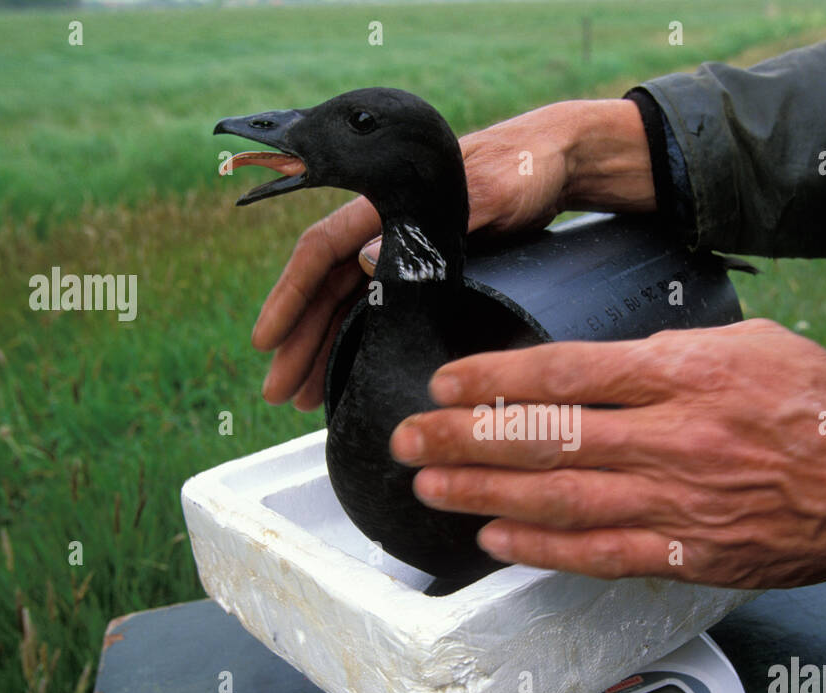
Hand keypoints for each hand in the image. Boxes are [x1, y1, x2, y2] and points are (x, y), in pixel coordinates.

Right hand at [250, 99, 654, 409]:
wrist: (560, 162)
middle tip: (277, 393)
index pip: (320, 252)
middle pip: (327, 288)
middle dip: (299, 342)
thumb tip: (361, 259)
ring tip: (302, 398)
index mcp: (384, 202)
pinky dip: (359, 343)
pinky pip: (378, 310)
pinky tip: (348, 374)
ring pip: (348, 305)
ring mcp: (401, 249)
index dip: (289, 298)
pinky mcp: (425, 269)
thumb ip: (429, 226)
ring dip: (323, 350)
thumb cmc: (523, 168)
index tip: (266, 341)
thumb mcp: (486, 195)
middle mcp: (383, 227)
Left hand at [389, 320, 825, 593]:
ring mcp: (680, 503)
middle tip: (408, 437)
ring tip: (428, 487)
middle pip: (545, 438)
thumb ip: (671, 352)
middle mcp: (674, 438)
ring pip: (559, 498)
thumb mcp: (753, 344)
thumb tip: (598, 367)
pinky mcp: (690, 554)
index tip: (446, 381)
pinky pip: (601, 554)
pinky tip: (494, 538)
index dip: (494, 379)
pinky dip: (542, 548)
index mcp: (688, 373)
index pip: (566, 373)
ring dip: (484, 492)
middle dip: (464, 437)